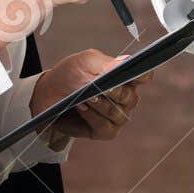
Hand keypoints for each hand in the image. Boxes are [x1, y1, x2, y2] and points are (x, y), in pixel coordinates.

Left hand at [31, 49, 151, 141]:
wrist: (49, 94)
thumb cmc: (70, 75)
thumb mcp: (85, 62)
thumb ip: (106, 63)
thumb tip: (126, 62)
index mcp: (125, 77)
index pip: (144, 76)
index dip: (143, 75)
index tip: (134, 73)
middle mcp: (126, 97)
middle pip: (131, 97)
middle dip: (115, 92)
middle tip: (99, 87)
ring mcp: (117, 115)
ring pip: (118, 113)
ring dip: (101, 105)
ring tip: (85, 98)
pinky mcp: (106, 131)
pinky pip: (106, 126)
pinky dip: (93, 116)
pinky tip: (82, 108)